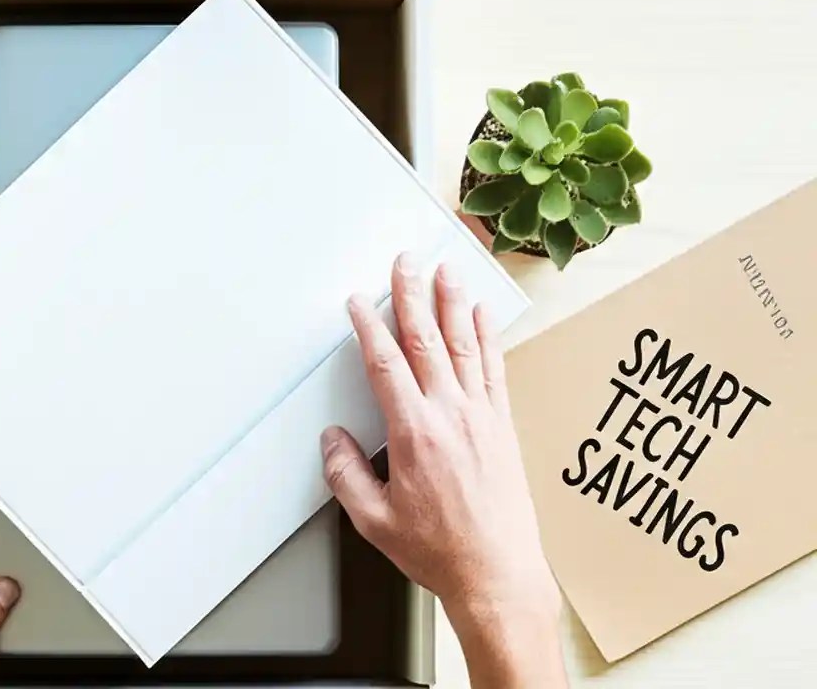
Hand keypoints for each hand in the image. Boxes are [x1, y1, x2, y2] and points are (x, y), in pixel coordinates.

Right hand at [321, 254, 564, 687]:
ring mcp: (482, 417)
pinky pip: (494, 368)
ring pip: (464, 345)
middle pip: (426, 341)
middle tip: (405, 263)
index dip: (369, 329)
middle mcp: (451, 416)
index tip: (358, 303)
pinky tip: (482, 316)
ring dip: (452, 304)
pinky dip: (487, 337)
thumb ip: (346, 475)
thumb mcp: (373, 521)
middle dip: (411, 297)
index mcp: (414, 434)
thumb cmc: (440, 551)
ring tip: (446, 271)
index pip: (386, 365)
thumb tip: (334, 441)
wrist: (497, 574)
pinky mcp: (503, 427)